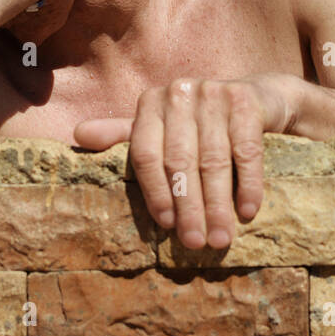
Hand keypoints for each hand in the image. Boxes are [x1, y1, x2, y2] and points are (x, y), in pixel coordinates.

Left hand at [74, 74, 295, 249]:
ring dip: (218, 204)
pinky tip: (248, 212)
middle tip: (195, 242)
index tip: (166, 226)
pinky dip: (248, 184)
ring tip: (221, 238)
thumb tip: (79, 135)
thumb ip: (125, 136)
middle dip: (189, 206)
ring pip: (213, 159)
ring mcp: (213, 93)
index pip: (146, 154)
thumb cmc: (200, 123)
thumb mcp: (162, 128)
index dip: (155, 192)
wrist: (255, 98)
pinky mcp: (245, 99)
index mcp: (151, 103)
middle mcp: (179, 92)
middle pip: (180, 160)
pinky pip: (246, 149)